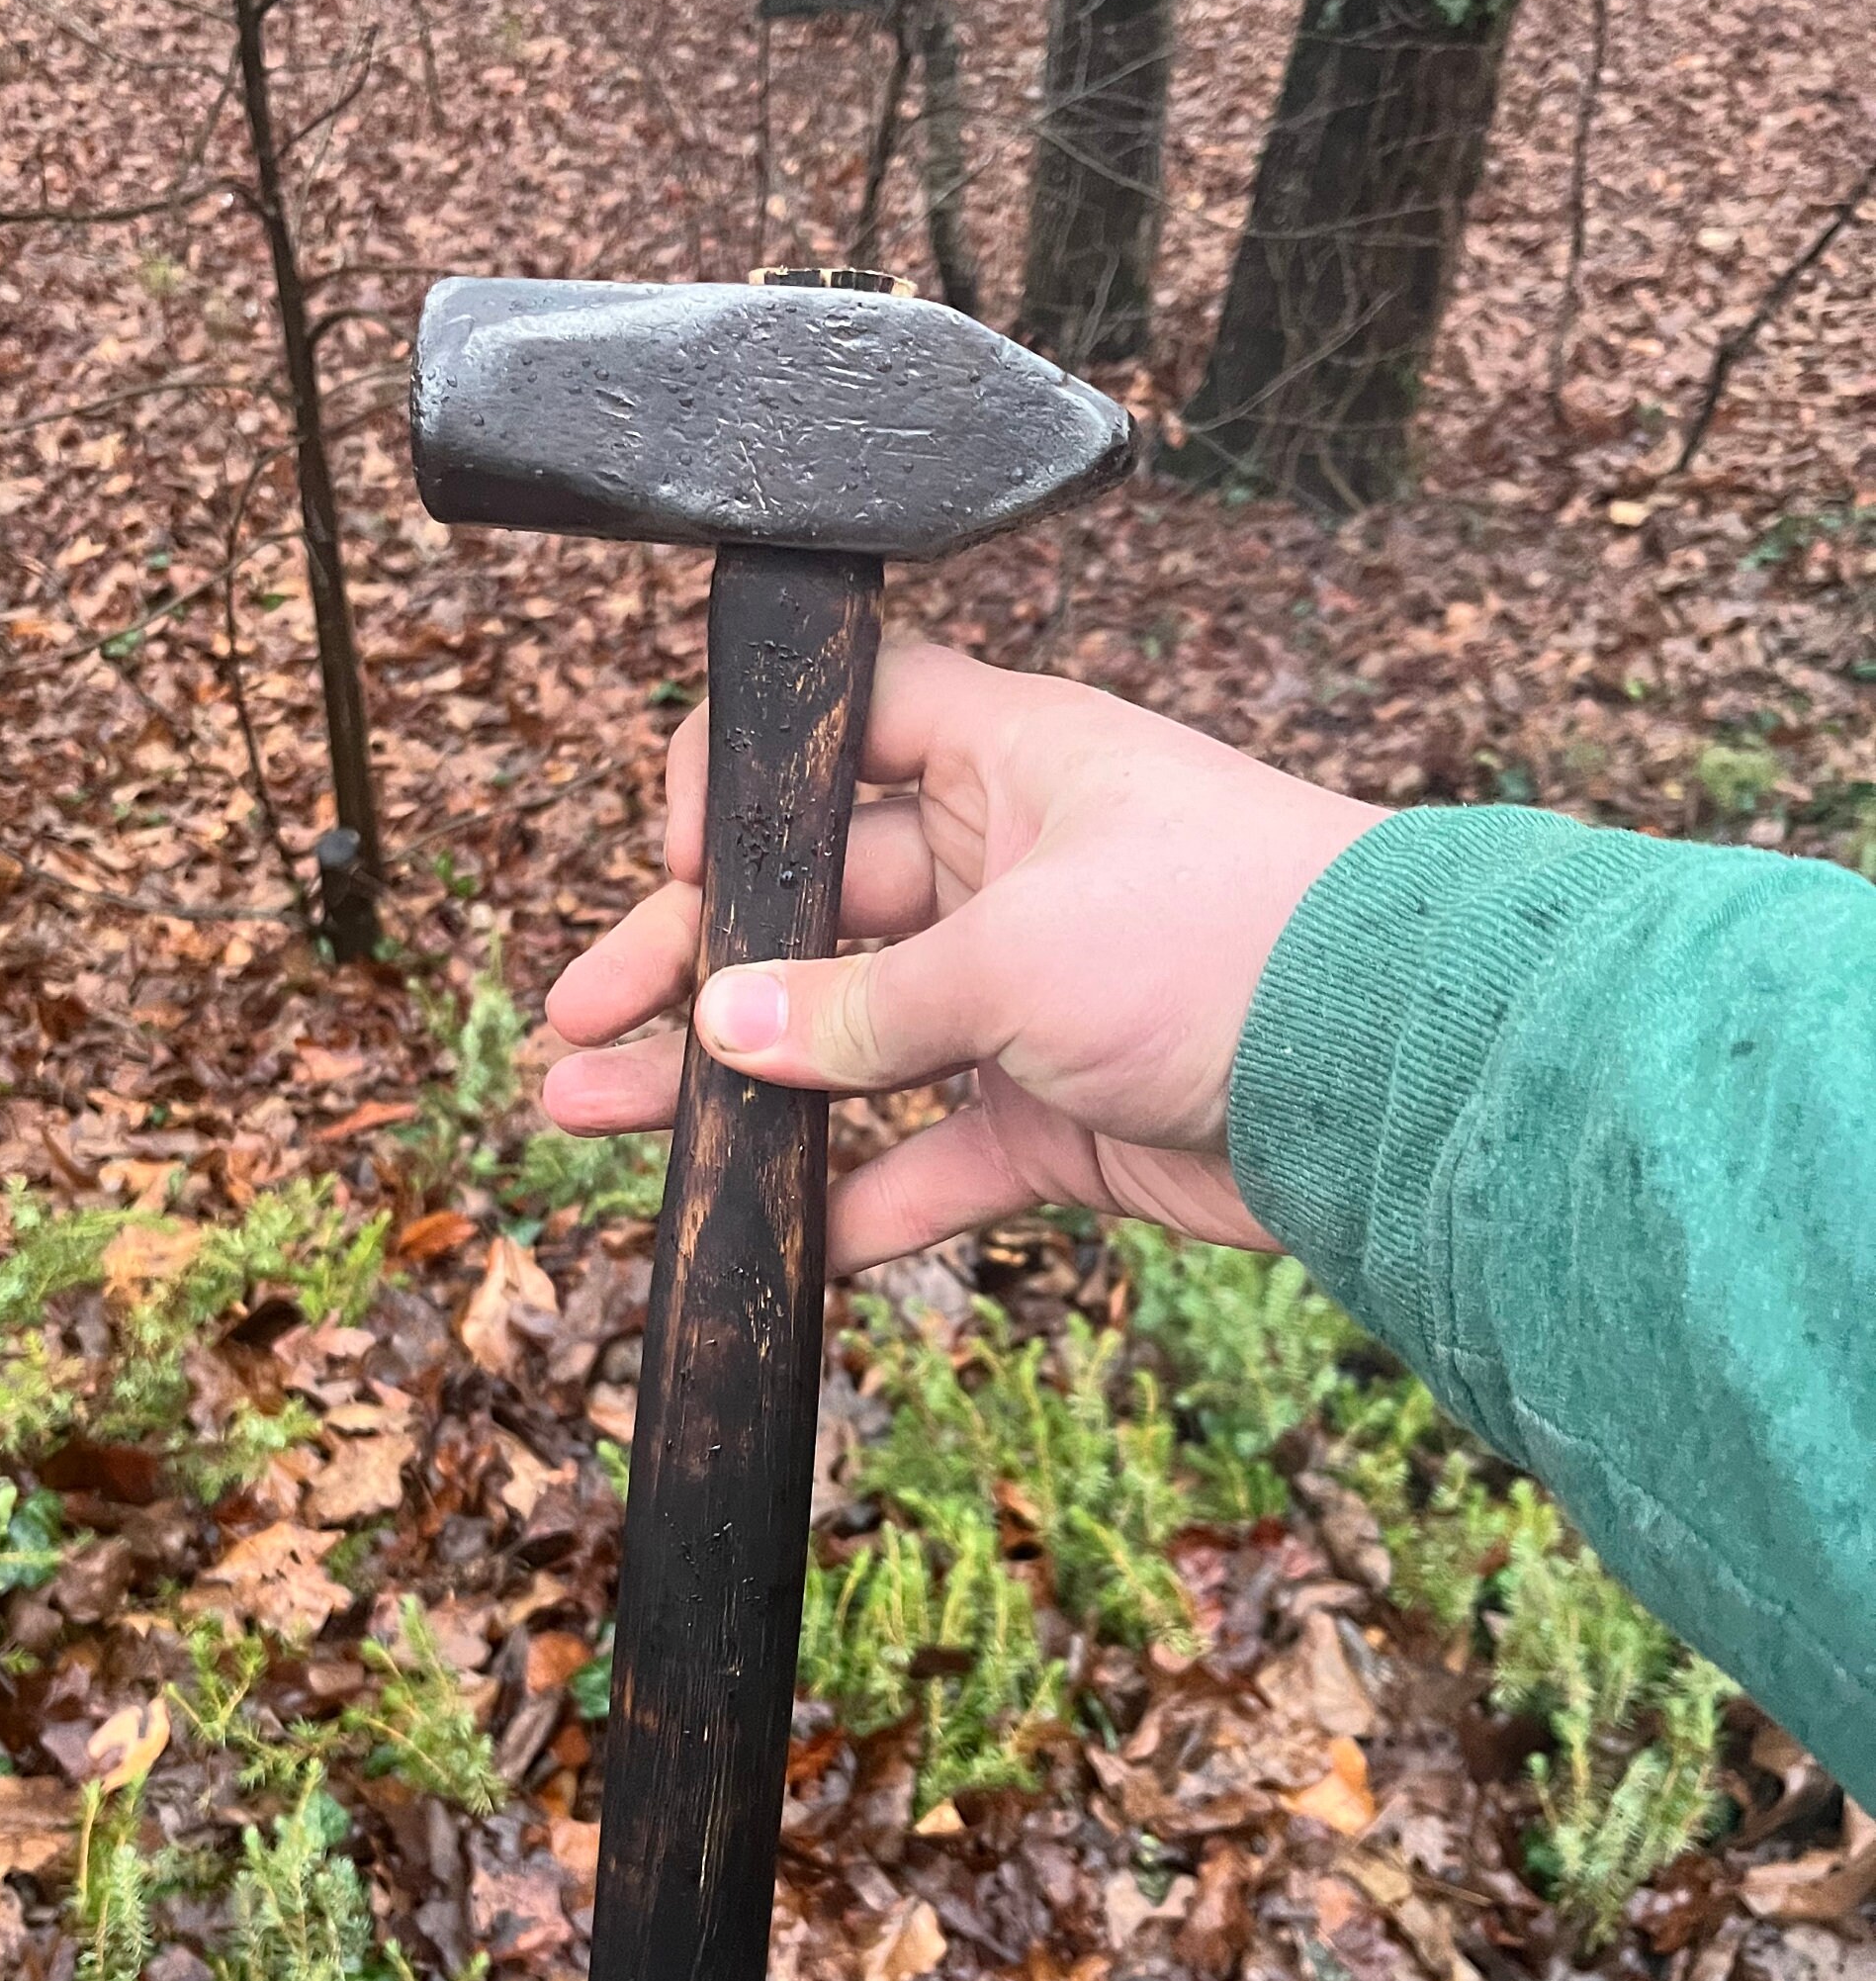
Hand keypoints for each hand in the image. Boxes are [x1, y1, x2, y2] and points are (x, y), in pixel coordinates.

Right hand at [541, 640, 1383, 1271]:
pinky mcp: (1056, 1116)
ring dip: (733, 1088)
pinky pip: (927, 1158)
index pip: (840, 730)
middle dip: (687, 964)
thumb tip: (719, 1033)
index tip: (681, 861)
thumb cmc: (1226, 941)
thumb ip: (856, 1005)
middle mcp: (1003, 867)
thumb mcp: (1011, 953)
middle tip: (578, 1027)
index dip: (745, 782)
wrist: (1402, 1073)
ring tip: (599, 1124)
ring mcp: (1025, 997)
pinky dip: (857, 1206)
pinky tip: (771, 1250)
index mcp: (1002, 764)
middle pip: (809, 905)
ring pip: (847, 1041)